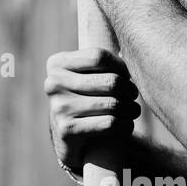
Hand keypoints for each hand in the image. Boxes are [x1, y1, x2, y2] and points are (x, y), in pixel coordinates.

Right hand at [45, 48, 139, 176]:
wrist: (67, 134)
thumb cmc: (84, 96)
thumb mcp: (83, 74)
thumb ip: (100, 61)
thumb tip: (131, 51)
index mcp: (56, 64)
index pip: (99, 56)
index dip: (121, 66)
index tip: (126, 75)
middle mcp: (53, 83)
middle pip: (111, 81)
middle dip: (129, 90)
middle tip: (133, 95)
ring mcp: (59, 107)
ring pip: (113, 104)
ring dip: (131, 109)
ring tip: (132, 110)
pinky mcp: (67, 129)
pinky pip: (110, 124)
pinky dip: (125, 126)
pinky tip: (125, 125)